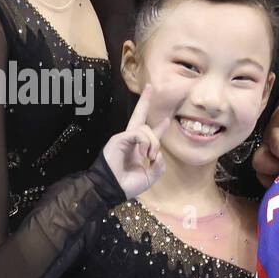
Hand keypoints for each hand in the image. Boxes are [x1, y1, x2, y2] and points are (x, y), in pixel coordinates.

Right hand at [102, 84, 170, 198]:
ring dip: (153, 142)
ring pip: (145, 129)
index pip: (149, 134)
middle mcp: (131, 141)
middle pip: (139, 117)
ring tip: (149, 155)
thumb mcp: (150, 176)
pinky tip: (143, 153)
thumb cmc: (127, 185)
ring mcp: (124, 138)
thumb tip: (159, 154)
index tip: (167, 120)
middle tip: (149, 87)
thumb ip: (158, 165)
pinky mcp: (119, 138)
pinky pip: (138, 133)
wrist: (111, 189)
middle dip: (144, 101)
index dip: (159, 127)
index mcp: (138, 149)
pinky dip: (146, 142)